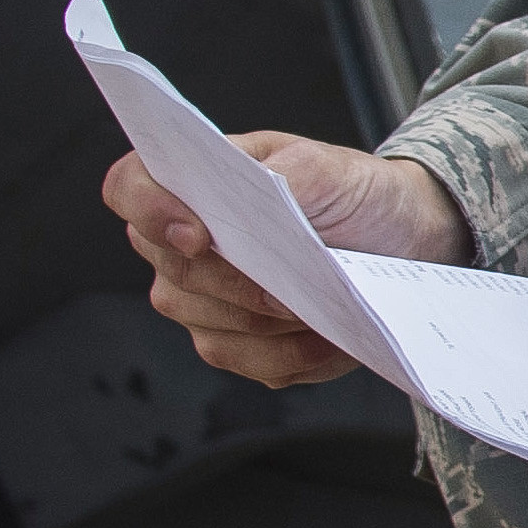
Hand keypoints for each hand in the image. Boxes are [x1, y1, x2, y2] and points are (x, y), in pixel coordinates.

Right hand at [102, 136, 472, 387]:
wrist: (397, 238)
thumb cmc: (352, 193)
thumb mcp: (331, 166)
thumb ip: (289, 174)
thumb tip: (264, 197)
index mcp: (194, 182)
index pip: (130, 189)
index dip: (149, 211)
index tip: (199, 234)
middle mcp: (181, 246)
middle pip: (174, 274)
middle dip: (240, 283)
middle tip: (301, 275)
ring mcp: (202, 301)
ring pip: (210, 327)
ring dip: (273, 320)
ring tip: (325, 301)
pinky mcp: (236, 345)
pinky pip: (249, 361)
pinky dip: (295, 353)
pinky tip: (330, 335)